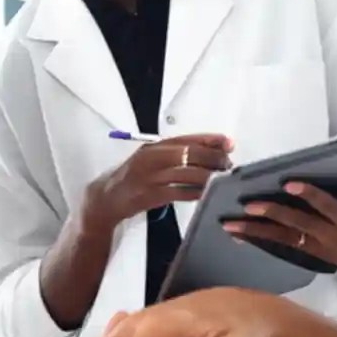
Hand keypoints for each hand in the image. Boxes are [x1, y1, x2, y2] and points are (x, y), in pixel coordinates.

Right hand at [82, 134, 232, 231]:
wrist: (107, 198)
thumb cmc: (132, 177)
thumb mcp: (149, 159)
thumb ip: (173, 154)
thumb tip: (207, 151)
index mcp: (154, 147)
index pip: (187, 139)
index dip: (210, 140)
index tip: (229, 143)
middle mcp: (152, 158)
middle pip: (190, 154)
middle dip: (213, 158)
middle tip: (228, 164)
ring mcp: (151, 177)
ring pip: (188, 173)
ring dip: (209, 175)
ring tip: (222, 178)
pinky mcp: (152, 195)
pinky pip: (180, 192)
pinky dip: (196, 192)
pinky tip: (207, 193)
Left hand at [225, 165, 336, 267]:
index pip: (328, 207)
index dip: (310, 196)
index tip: (289, 184)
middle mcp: (331, 239)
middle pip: (298, 225)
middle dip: (273, 214)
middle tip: (249, 205)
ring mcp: (317, 249)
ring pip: (283, 239)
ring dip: (255, 233)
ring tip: (230, 225)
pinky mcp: (307, 254)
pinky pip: (280, 246)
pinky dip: (258, 240)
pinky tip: (237, 235)